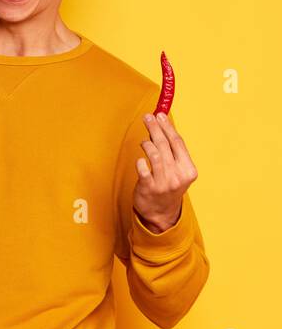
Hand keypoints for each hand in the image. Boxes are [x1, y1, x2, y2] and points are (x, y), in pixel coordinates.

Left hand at [133, 112, 197, 232]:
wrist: (161, 213)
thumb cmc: (168, 186)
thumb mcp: (177, 171)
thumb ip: (171, 152)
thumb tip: (161, 127)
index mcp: (189, 170)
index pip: (178, 143)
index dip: (168, 127)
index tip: (160, 115)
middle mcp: (178, 176)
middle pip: (165, 145)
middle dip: (155, 128)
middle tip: (147, 117)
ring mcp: (164, 182)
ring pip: (154, 154)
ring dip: (147, 143)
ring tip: (144, 141)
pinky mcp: (149, 188)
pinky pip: (143, 168)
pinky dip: (140, 161)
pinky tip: (140, 159)